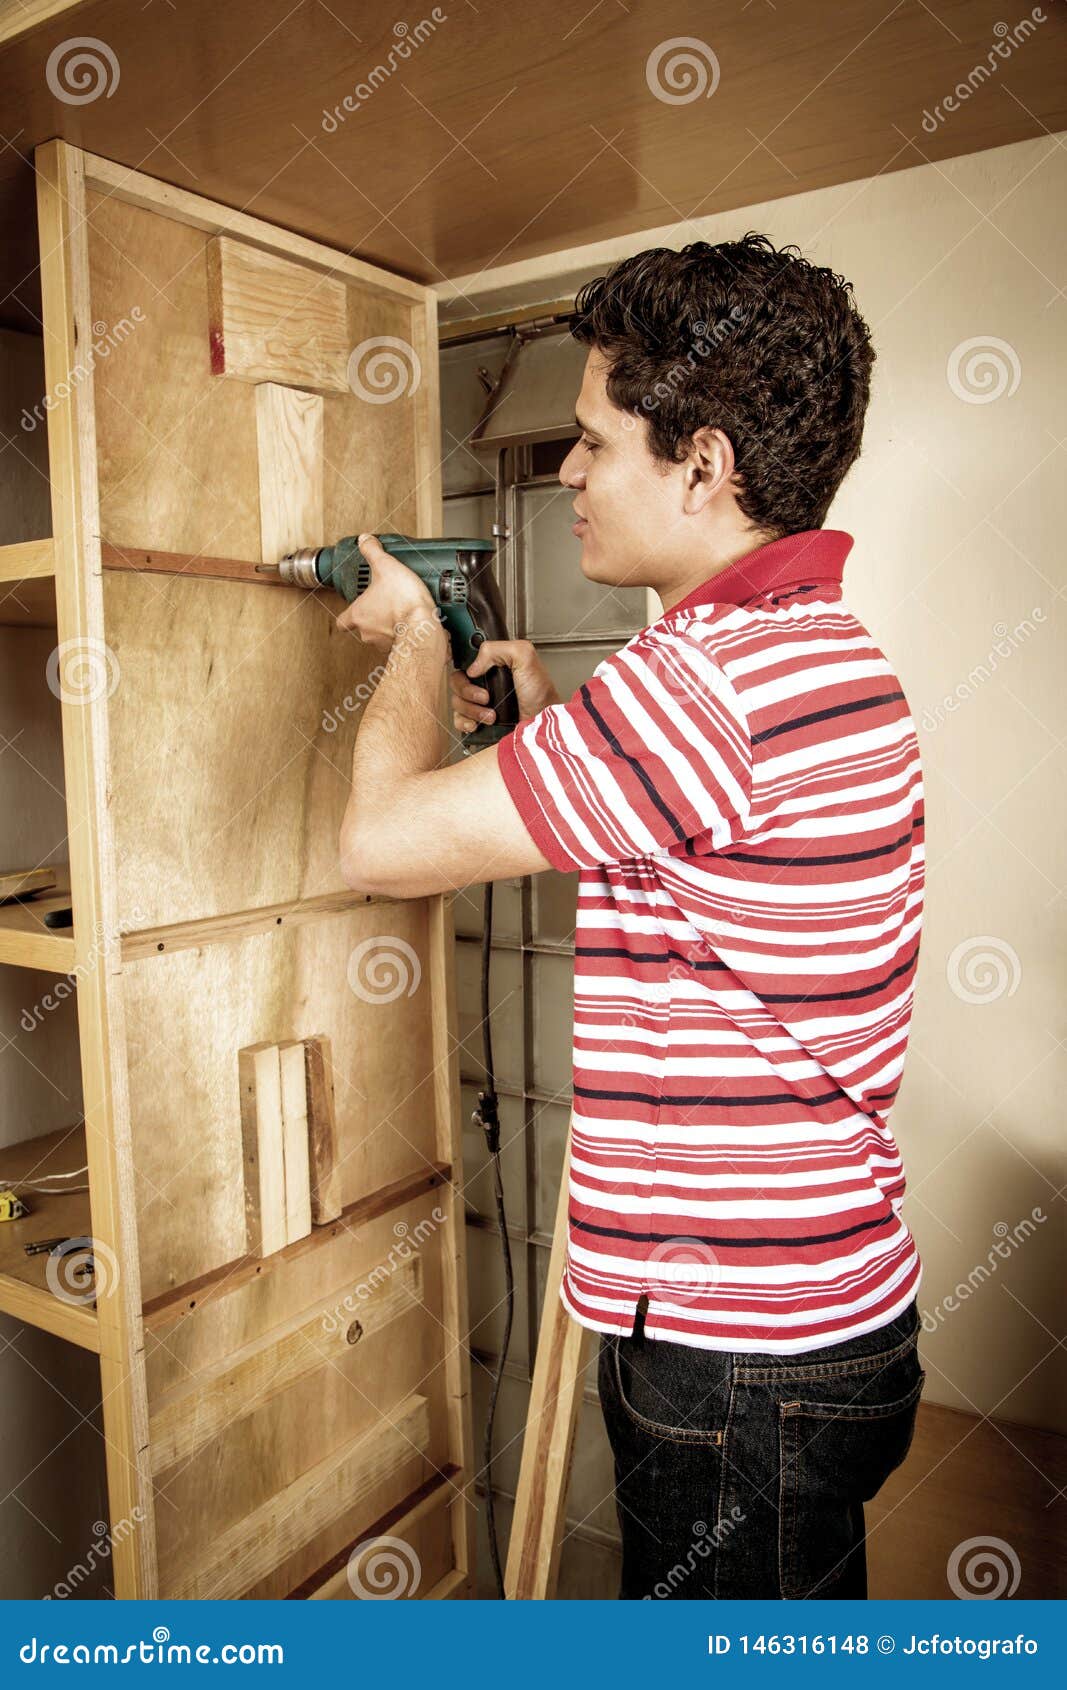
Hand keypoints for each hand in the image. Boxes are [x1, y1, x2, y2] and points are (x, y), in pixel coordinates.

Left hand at [334, 533, 441, 649]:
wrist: (424, 627)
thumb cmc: (403, 602)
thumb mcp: (386, 567)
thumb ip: (373, 552)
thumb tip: (364, 540)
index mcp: (359, 614)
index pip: (342, 621)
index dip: (347, 615)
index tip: (353, 608)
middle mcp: (368, 633)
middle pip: (364, 627)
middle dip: (374, 617)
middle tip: (385, 604)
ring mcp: (384, 644)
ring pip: (383, 636)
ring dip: (391, 626)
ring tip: (403, 611)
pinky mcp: (403, 649)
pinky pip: (401, 641)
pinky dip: (407, 633)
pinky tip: (416, 622)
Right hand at [450, 639, 559, 733]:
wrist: (541, 724)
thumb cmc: (541, 696)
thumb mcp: (525, 657)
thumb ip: (498, 648)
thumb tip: (473, 665)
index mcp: (494, 664)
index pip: (466, 658)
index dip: (464, 666)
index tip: (473, 673)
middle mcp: (485, 681)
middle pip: (457, 681)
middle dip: (468, 691)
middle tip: (486, 697)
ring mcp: (480, 702)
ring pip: (456, 701)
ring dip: (472, 709)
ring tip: (491, 714)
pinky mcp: (478, 720)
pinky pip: (458, 719)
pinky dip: (465, 722)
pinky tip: (478, 723)